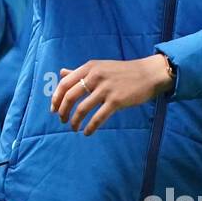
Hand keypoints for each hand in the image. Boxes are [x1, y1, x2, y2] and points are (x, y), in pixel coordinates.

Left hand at [50, 56, 174, 136]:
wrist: (148, 74)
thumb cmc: (122, 72)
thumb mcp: (99, 67)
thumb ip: (80, 72)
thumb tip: (61, 73)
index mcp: (89, 67)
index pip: (64, 83)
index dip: (56, 98)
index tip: (53, 109)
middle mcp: (95, 76)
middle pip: (70, 96)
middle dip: (63, 111)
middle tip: (62, 120)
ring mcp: (106, 89)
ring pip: (82, 109)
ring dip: (75, 121)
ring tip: (74, 128)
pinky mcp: (116, 101)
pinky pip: (98, 118)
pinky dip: (90, 127)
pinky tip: (87, 132)